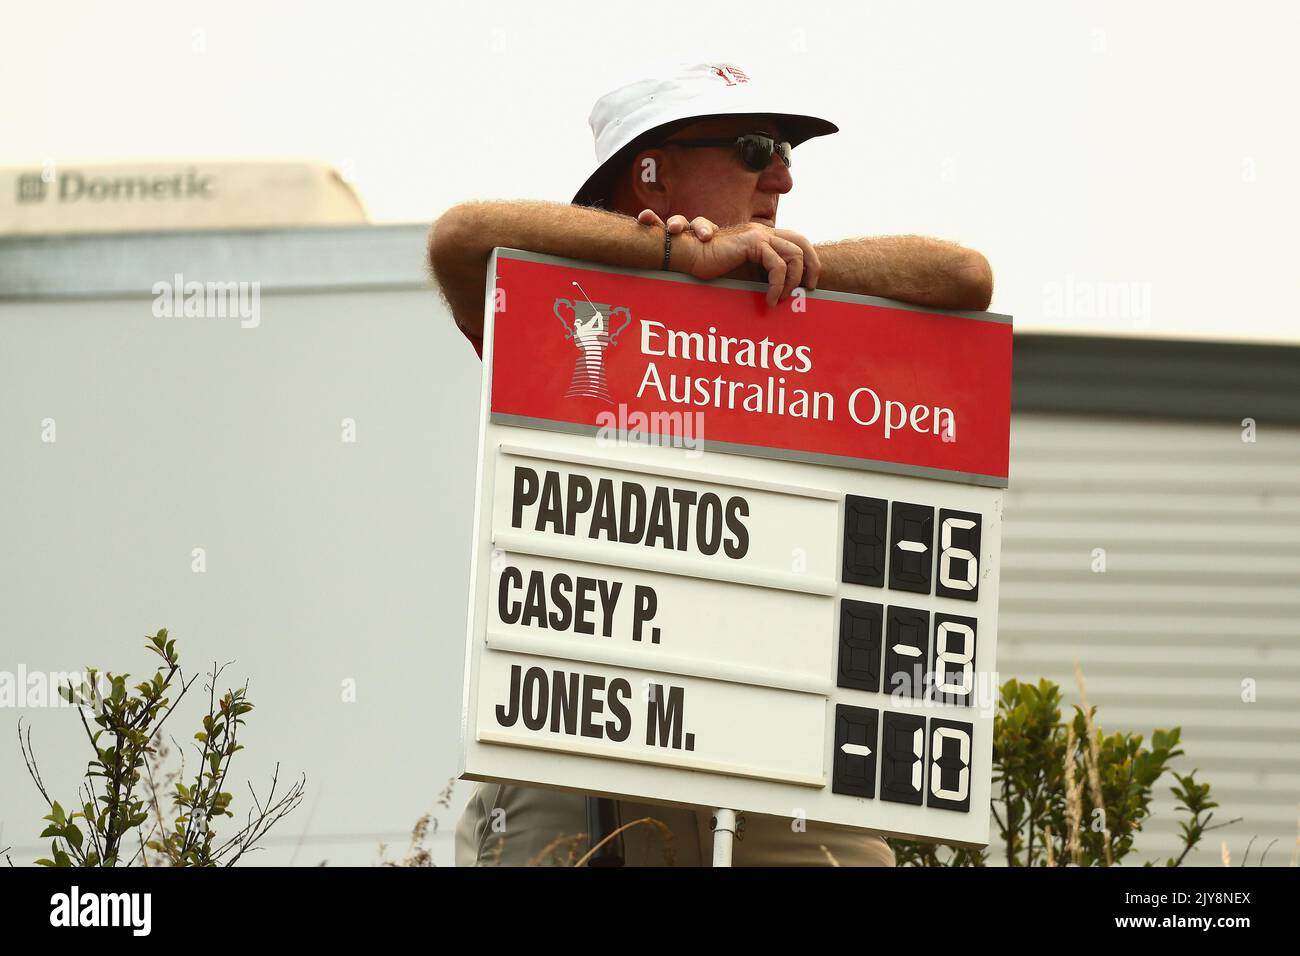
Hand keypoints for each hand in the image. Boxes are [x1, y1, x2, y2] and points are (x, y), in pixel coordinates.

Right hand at [640, 210, 818, 306]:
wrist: (689, 255)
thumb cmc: (710, 266)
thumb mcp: (742, 270)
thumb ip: (760, 274)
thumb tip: (780, 292)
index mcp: (763, 236)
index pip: (797, 241)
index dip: (808, 261)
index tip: (807, 284)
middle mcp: (763, 231)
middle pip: (802, 242)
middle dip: (812, 266)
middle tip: (808, 289)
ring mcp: (759, 235)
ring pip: (793, 255)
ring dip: (792, 280)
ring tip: (781, 298)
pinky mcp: (752, 243)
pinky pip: (777, 265)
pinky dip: (777, 285)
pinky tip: (770, 299)